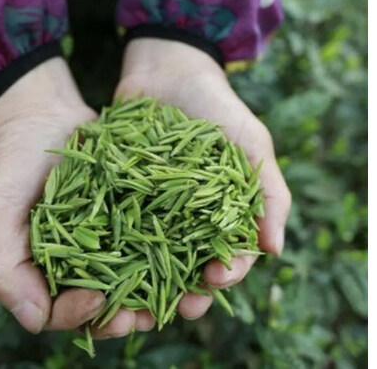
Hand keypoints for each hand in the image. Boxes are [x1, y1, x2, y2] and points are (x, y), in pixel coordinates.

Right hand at [0, 58, 155, 336]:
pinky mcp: (132, 216)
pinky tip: (193, 255)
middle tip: (147, 316)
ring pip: (135, 281)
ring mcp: (106, 241)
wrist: (40, 108)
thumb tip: (34, 322)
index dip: (78, 315)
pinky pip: (155, 242)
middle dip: (126, 315)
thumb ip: (4, 267)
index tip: (96, 300)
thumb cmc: (9, 159)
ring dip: (158, 294)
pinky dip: (174, 253)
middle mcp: (75, 263)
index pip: (59, 312)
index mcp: (39, 271)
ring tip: (180, 297)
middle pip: (103, 306)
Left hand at [114, 38, 291, 322]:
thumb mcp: (250, 142)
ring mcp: (149, 212)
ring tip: (140, 303)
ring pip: (147, 262)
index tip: (216, 277)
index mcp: (222, 215)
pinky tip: (100, 270)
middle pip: (187, 270)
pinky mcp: (115, 199)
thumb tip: (276, 251)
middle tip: (179, 308)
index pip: (230, 256)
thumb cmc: (216, 105)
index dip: (227, 273)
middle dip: (186, 294)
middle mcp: (186, 221)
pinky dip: (108, 254)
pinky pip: (111, 232)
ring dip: (145, 287)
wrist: (165, 67)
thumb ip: (269, 193)